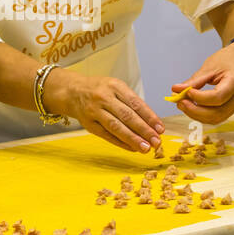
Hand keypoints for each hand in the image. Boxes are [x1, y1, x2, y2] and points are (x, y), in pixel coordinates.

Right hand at [44, 70, 163, 152]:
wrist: (72, 91)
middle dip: (144, 130)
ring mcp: (94, 111)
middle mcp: (104, 98)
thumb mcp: (116, 87)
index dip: (149, 117)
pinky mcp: (88, 124)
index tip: (160, 128)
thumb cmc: (100, 90)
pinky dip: (121, 143)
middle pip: (127, 116)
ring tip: (146, 148)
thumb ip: (131, 102)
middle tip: (156, 141)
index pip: (135, 103)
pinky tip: (132, 148)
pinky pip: (107, 135)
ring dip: (133, 139)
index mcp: (115, 86)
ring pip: (116, 127)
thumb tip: (151, 122)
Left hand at [171, 42, 233, 124]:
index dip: (199, 98)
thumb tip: (176, 90)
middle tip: (179, 102)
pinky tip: (191, 106)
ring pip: (216, 118)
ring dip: (196, 114)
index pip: (217, 97)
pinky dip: (202, 114)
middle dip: (195, 110)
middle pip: (217, 113)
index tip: (185, 92)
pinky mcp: (233, 108)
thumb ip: (194, 81)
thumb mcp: (209, 66)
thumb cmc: (227, 60)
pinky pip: (217, 116)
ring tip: (182, 103)